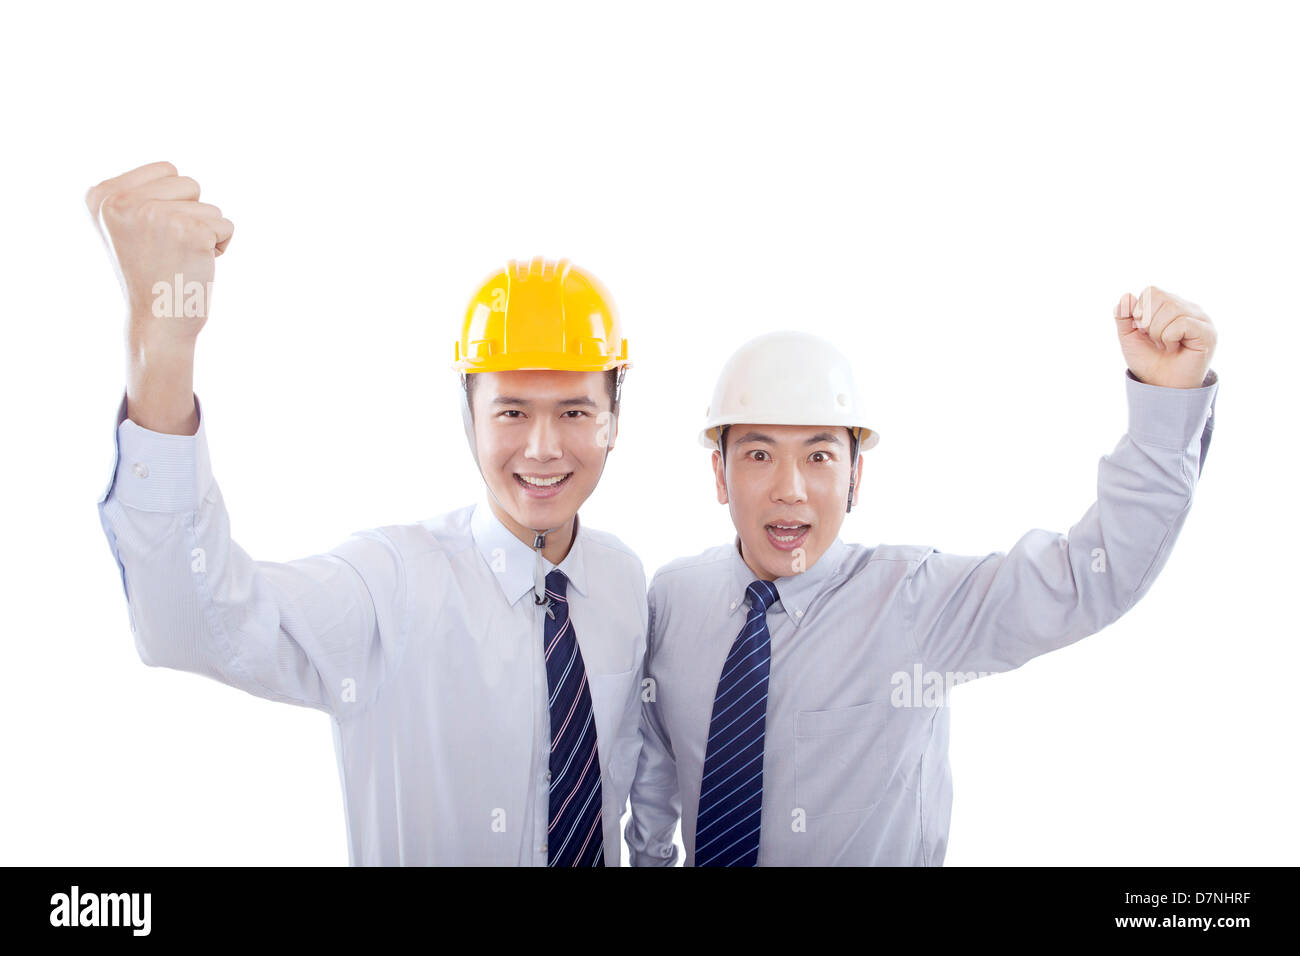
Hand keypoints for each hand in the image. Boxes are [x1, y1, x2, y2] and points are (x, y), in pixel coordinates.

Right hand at [85, 161, 233, 339]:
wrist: (157, 323)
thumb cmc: (149, 276)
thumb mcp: (126, 227)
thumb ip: (138, 194)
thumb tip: (171, 172)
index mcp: (101, 196)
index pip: (166, 169)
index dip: (173, 202)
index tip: (154, 235)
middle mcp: (122, 201)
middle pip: (189, 183)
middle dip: (191, 215)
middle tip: (170, 249)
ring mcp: (156, 214)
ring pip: (209, 206)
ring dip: (205, 233)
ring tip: (181, 259)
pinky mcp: (190, 231)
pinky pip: (226, 226)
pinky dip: (221, 246)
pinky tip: (198, 265)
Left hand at [1114, 286, 1216, 387]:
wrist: (1161, 386)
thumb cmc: (1148, 361)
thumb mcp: (1128, 336)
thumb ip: (1123, 315)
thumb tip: (1126, 296)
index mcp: (1171, 305)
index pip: (1151, 291)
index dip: (1140, 312)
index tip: (1144, 332)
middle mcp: (1188, 308)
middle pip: (1160, 297)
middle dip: (1148, 323)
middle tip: (1156, 341)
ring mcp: (1201, 318)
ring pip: (1171, 308)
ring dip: (1159, 332)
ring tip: (1166, 345)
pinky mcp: (1207, 332)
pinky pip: (1181, 323)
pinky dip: (1170, 337)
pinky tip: (1176, 348)